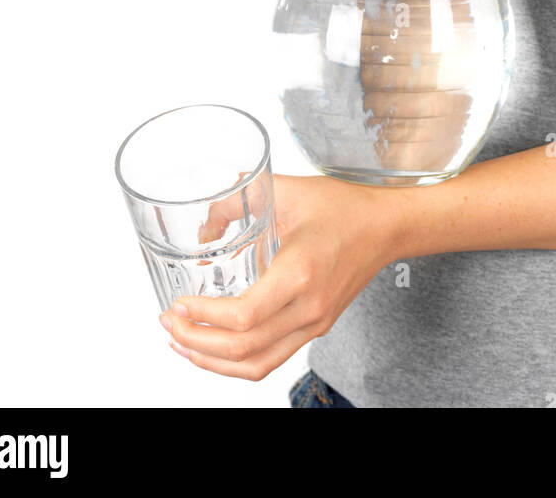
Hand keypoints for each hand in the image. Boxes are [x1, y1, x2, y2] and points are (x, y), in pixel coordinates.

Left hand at [158, 173, 402, 380]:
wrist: (386, 228)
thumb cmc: (343, 207)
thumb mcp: (286, 190)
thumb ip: (237, 200)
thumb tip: (202, 221)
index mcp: (300, 273)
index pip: (244, 317)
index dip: (203, 318)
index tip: (178, 305)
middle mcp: (308, 307)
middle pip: (243, 349)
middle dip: (196, 342)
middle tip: (169, 324)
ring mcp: (314, 324)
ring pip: (256, 365)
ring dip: (213, 362)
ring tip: (183, 344)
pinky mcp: (316, 328)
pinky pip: (272, 360)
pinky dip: (238, 364)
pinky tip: (217, 349)